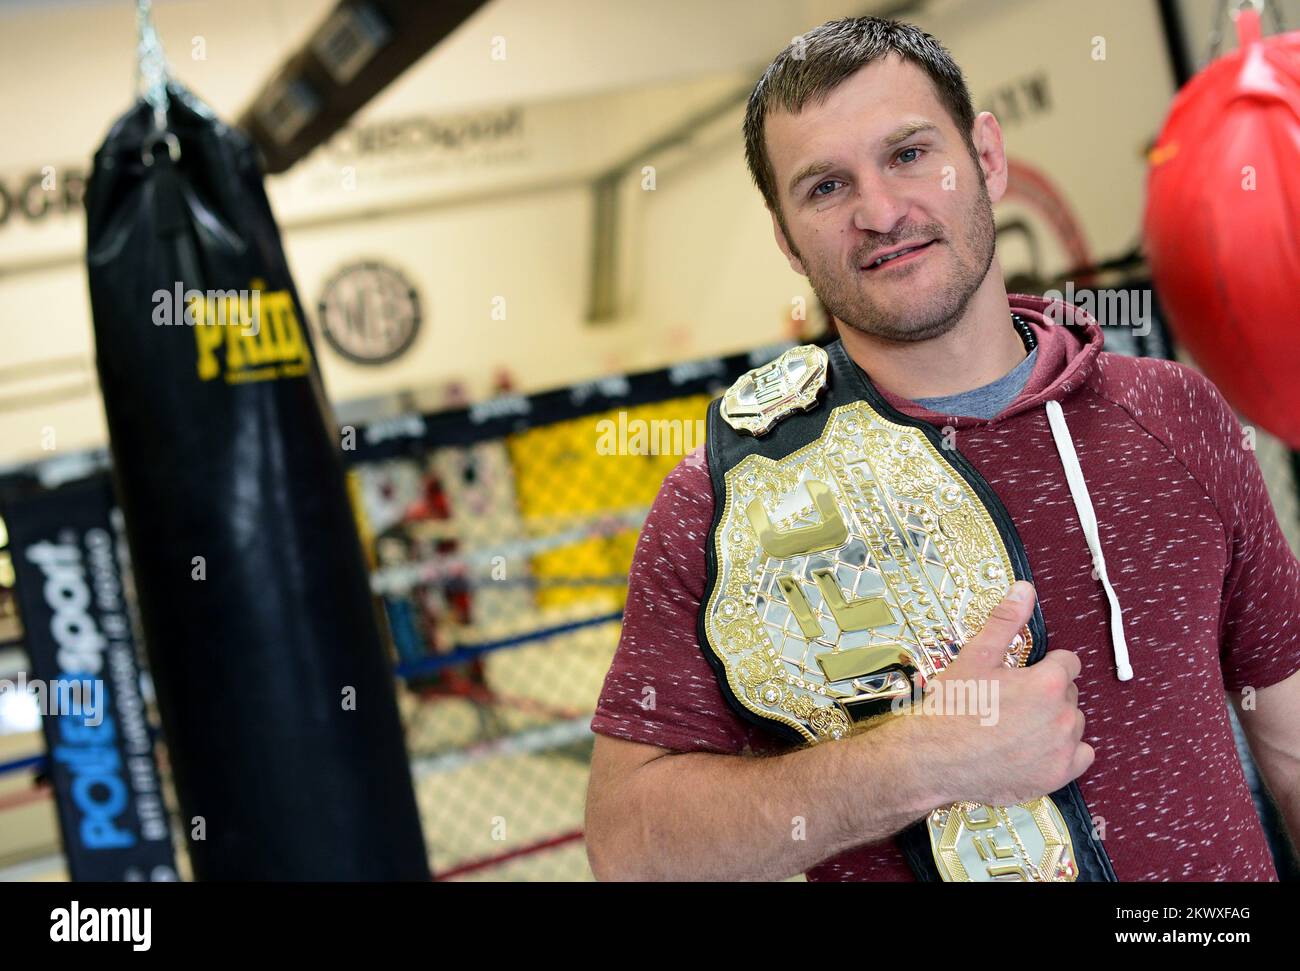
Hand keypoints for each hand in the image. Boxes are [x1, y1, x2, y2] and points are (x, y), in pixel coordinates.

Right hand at [924, 581, 1093, 806]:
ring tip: (1019, 727)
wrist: (933, 759)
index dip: (1045, 665)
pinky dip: (1064, 751)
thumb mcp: (976, 657)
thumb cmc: (952, 706)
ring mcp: (1063, 749)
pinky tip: (1035, 749)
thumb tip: (1025, 588)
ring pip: (1073, 724)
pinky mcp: (1058, 775)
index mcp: (1048, 683)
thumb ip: (1006, 621)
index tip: (1022, 675)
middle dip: (1048, 693)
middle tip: (1012, 702)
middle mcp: (1063, 716)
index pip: (1068, 663)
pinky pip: (1080, 756)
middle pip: (1069, 693)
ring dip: (1055, 722)